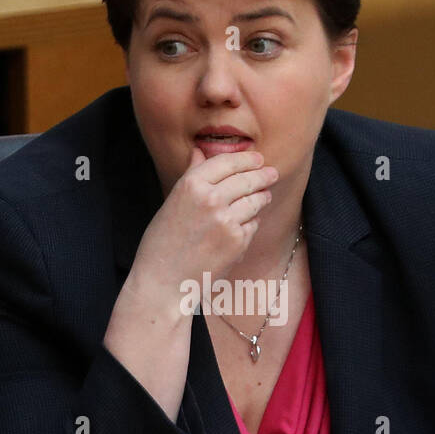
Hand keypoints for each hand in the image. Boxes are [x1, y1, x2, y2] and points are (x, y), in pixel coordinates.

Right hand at [130, 146, 278, 301]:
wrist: (163, 282)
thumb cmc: (162, 242)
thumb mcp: (172, 202)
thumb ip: (191, 175)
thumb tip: (200, 151)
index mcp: (191, 185)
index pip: (226, 162)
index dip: (246, 159)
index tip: (257, 159)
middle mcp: (211, 199)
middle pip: (246, 179)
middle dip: (263, 175)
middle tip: (272, 173)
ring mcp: (227, 221)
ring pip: (255, 201)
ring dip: (262, 197)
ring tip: (265, 196)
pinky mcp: (238, 242)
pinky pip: (252, 224)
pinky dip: (251, 222)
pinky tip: (246, 223)